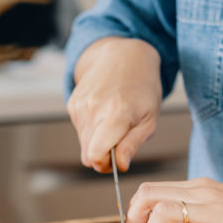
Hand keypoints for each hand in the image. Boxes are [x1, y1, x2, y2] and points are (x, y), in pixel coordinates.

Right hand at [67, 37, 162, 172]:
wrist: (124, 57)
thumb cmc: (143, 89)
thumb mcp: (149, 120)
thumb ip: (133, 145)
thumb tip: (120, 166)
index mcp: (116, 114)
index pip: (96, 155)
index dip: (106, 165)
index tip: (117, 162)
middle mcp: (93, 109)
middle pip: (88, 154)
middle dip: (103, 157)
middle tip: (120, 143)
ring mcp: (79, 106)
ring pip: (83, 144)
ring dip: (98, 142)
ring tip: (114, 124)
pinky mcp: (72, 104)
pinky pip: (80, 131)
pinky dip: (92, 130)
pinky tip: (104, 114)